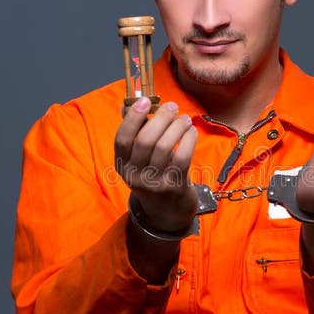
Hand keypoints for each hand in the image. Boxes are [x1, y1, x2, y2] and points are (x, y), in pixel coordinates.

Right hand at [115, 97, 197, 232]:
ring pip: (164, 147)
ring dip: (177, 127)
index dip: (133, 118)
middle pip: (145, 140)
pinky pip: (182, 158)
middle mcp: (135, 176)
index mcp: (123, 165)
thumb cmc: (153, 175)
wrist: (166, 212)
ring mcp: (154, 183)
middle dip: (161, 119)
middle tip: (172, 107)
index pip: (122, 139)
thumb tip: (133, 102)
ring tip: (184, 119)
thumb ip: (135, 132)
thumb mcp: (139, 159)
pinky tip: (191, 131)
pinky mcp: (174, 186)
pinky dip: (188, 140)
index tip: (146, 101)